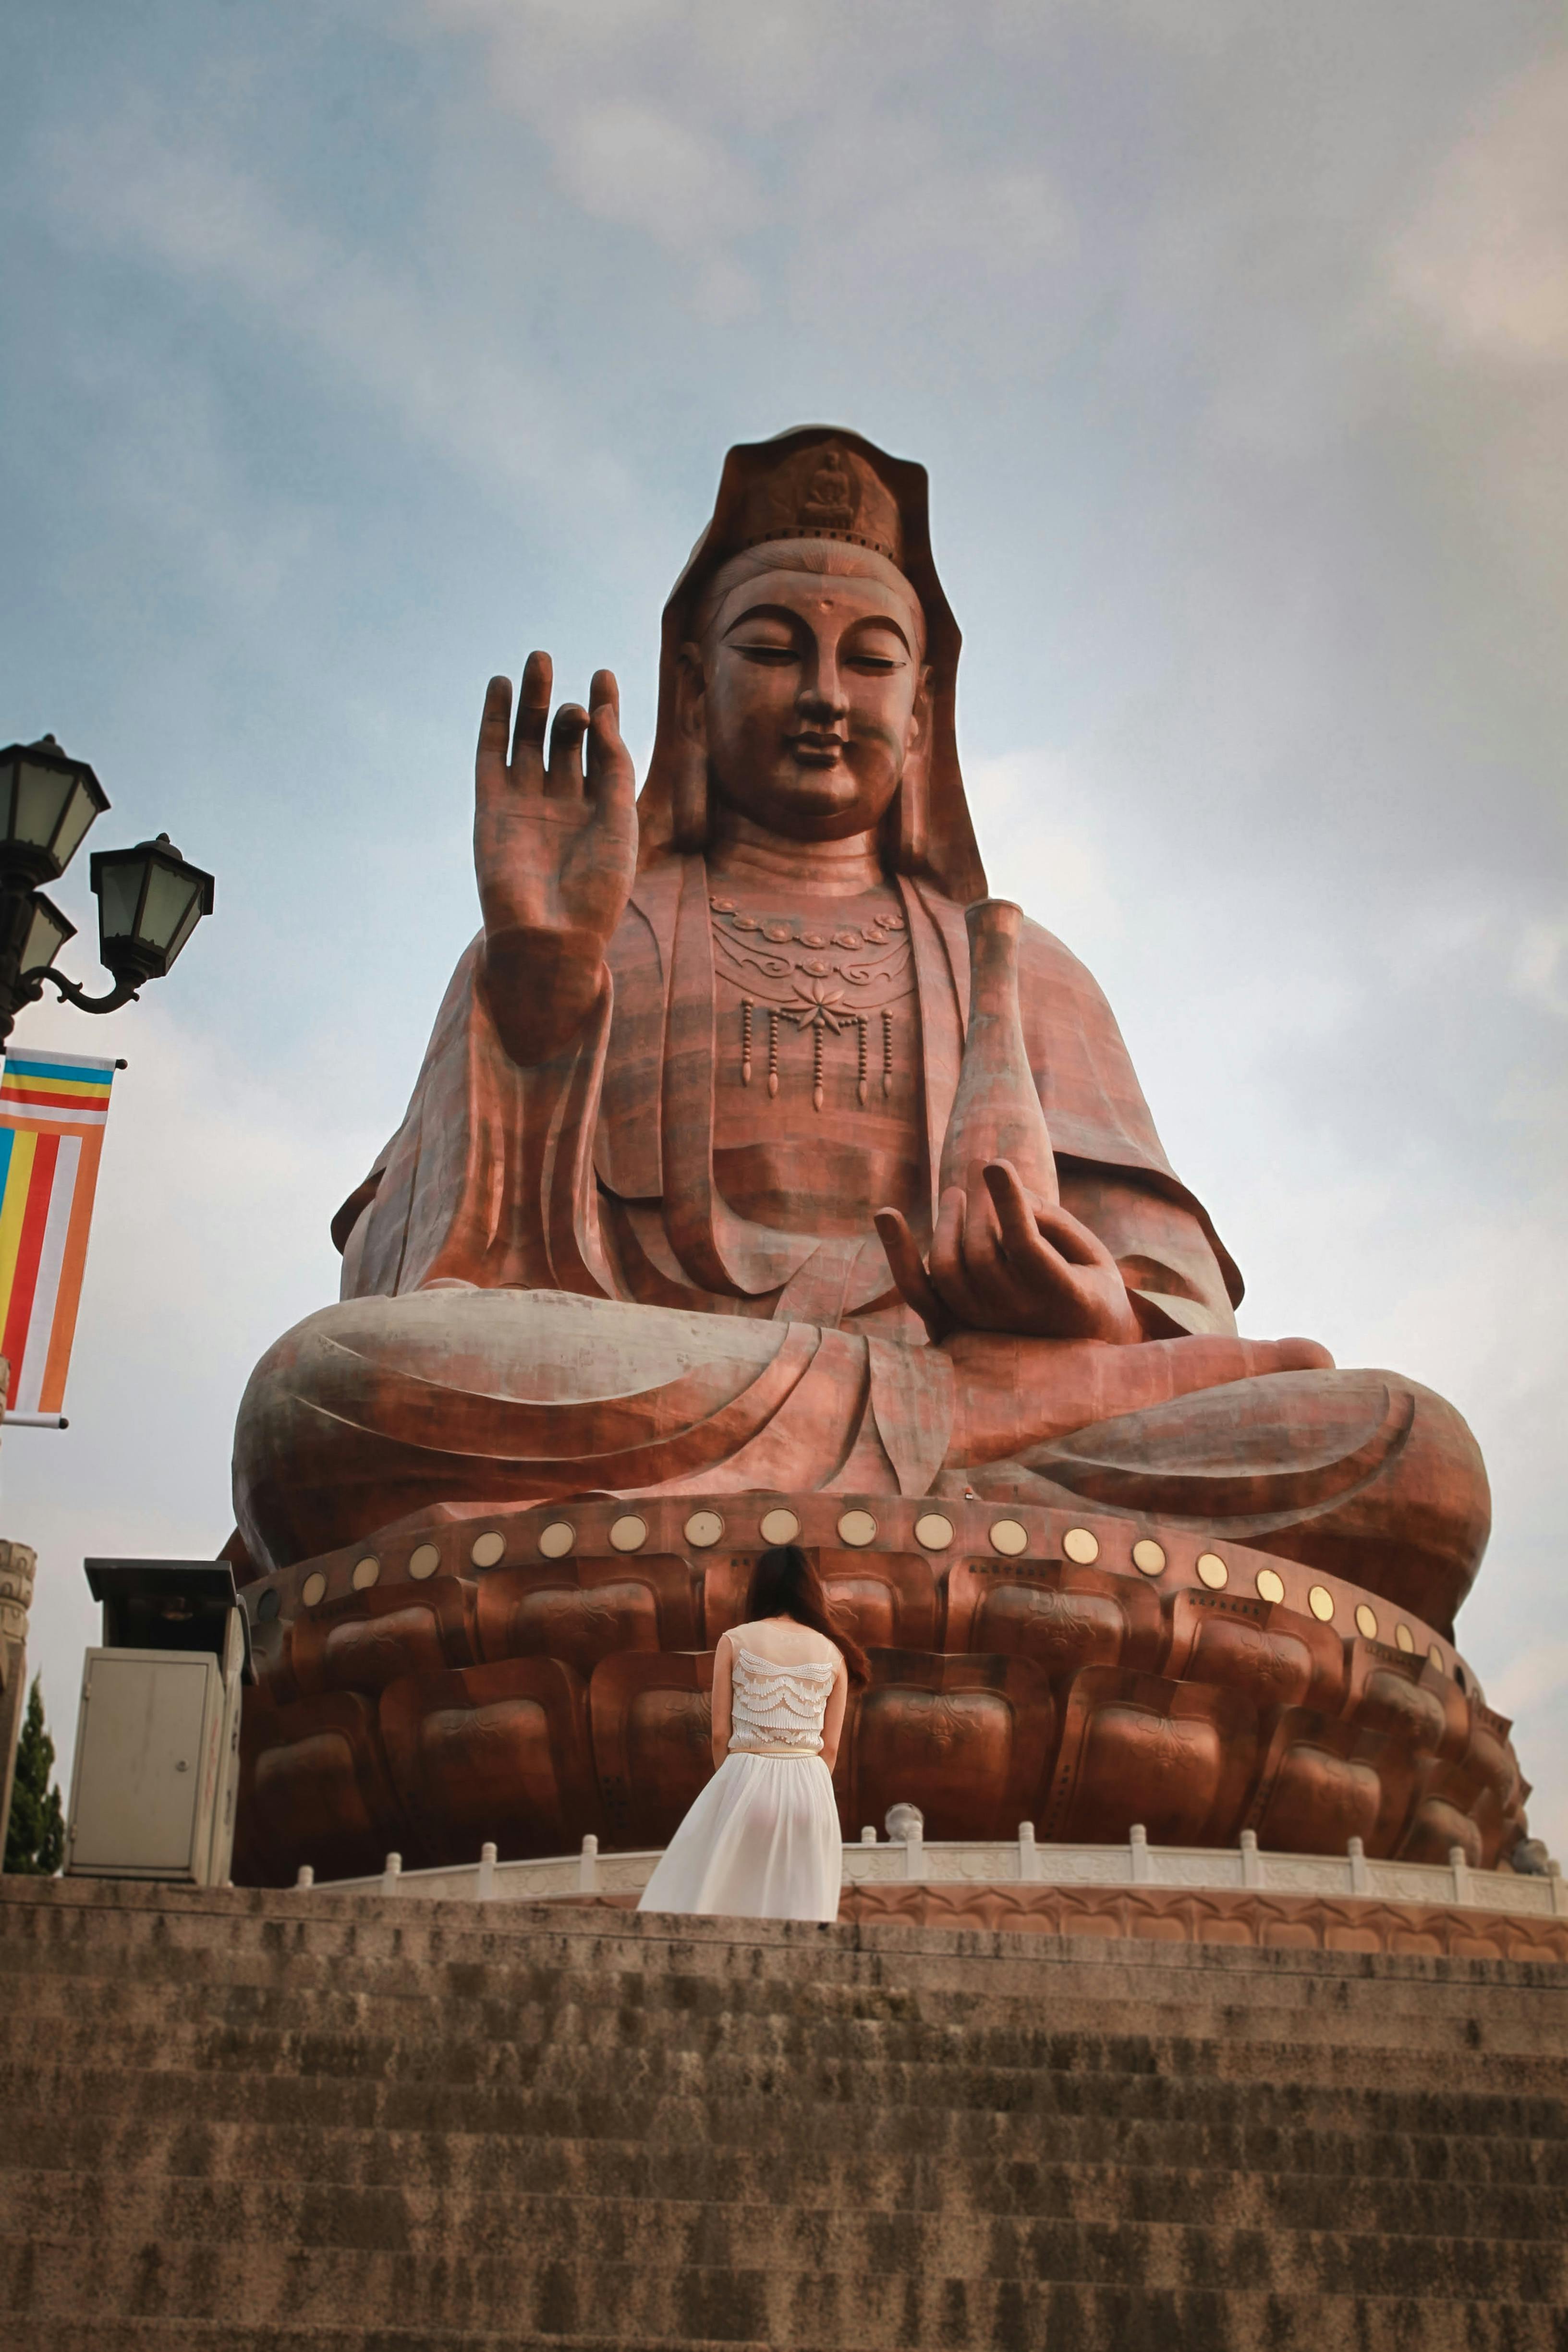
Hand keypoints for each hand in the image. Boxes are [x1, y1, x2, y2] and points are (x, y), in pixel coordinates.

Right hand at [475, 651, 637, 1063]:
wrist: (553, 935)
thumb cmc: (597, 888)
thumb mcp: (620, 819)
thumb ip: (614, 764)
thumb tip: (601, 711)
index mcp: (599, 810)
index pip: (601, 748)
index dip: (604, 710)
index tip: (605, 675)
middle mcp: (562, 803)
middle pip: (563, 740)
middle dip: (566, 705)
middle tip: (570, 671)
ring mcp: (525, 803)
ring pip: (528, 740)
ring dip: (532, 701)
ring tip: (538, 659)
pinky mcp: (492, 807)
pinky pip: (490, 756)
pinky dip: (494, 721)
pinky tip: (500, 687)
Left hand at [876, 1159, 1140, 1343]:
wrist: (1077, 1358)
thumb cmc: (1089, 1288)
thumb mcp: (1091, 1254)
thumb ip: (1054, 1221)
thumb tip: (1007, 1192)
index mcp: (1062, 1296)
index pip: (1026, 1245)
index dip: (1009, 1202)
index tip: (995, 1163)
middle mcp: (1017, 1317)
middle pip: (981, 1250)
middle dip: (979, 1203)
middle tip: (982, 1171)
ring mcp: (981, 1326)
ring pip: (947, 1266)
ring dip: (947, 1220)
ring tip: (957, 1194)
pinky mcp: (953, 1326)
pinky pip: (916, 1291)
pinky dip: (898, 1253)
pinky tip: (885, 1214)